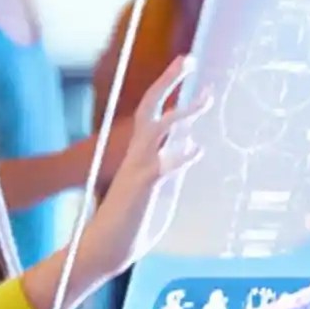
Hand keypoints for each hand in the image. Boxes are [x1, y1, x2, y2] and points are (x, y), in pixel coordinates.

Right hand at [80, 55, 211, 277]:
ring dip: (181, 113)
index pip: (157, 113)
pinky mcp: (140, 190)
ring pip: (155, 130)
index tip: (193, 70)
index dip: (174, 90)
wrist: (103, 250)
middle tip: (188, 58)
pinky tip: (197, 150)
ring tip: (205, 99)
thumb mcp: (161, 190)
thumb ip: (174, 167)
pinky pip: (160, 168)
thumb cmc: (132, 224)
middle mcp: (137, 155)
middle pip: (149, 107)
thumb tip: (192, 146)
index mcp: (141, 154)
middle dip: (168, 81)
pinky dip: (179, 157)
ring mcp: (137, 170)